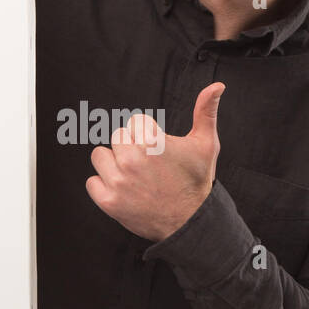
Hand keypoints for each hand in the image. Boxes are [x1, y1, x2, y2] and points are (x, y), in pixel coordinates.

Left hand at [86, 83, 224, 241]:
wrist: (191, 222)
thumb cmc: (197, 182)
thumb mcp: (205, 144)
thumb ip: (206, 111)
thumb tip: (216, 86)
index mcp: (152, 142)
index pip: (135, 123)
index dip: (148, 135)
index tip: (158, 151)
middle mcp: (132, 160)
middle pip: (117, 137)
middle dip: (131, 147)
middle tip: (148, 165)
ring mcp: (118, 182)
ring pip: (100, 156)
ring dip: (113, 164)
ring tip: (134, 176)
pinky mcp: (109, 202)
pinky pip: (92, 182)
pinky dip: (103, 186)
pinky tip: (123, 190)